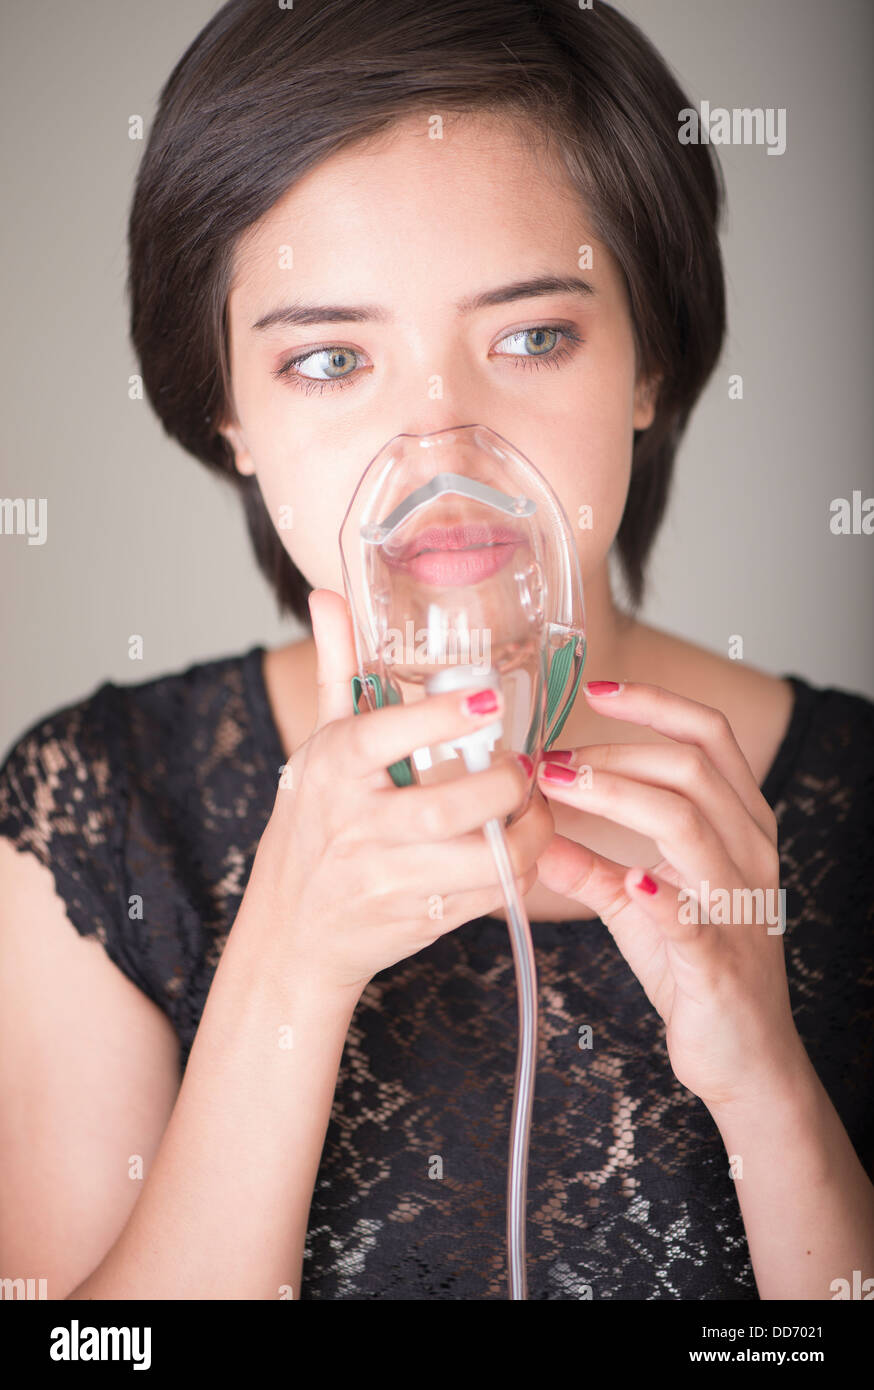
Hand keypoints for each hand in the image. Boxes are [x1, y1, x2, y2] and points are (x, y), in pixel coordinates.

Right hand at [242, 589, 553, 995]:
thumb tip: (329, 596)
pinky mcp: (420, 919)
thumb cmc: (311, 828)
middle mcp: (355, 825)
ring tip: (532, 809)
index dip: (438, 717)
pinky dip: (517, 870)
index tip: (487, 699)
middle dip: (503, 785)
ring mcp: (388, 879)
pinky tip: (517, 846)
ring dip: (525, 833)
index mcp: (331, 770)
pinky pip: (488, 895)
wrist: (293, 934)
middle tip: (522, 766)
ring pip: (478, 859)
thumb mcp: (318, 749)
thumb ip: (338, 671)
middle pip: (445, 807)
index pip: (380, 736)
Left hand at [533, 680, 805, 1114]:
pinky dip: (659, 894)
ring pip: (689, 823)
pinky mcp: (721, 963)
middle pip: (690, 770)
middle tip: (549, 759)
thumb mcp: (635, 904)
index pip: (708, 737)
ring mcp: (739, 907)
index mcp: (738, 827)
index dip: (654, 702)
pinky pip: (694, 919)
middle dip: (613, 753)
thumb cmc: (693, 968)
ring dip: (617, 796)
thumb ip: (586, 863)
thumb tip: (529, 828)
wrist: (742, 1056)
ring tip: (559, 788)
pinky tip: (628, 878)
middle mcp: (748, 855)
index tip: (596, 688)